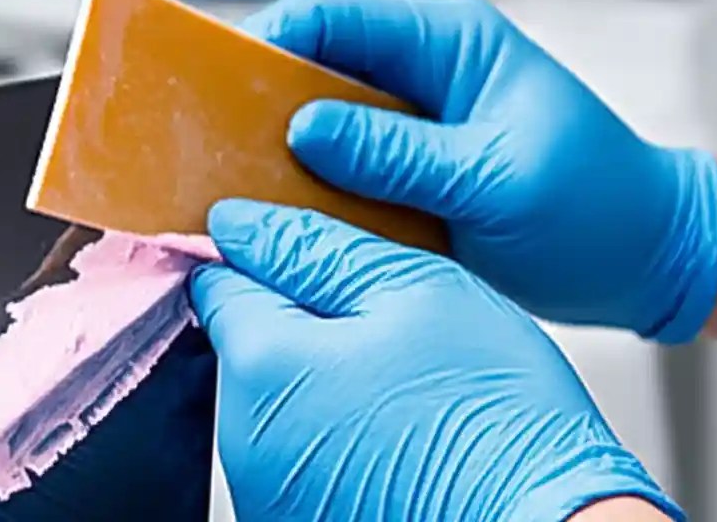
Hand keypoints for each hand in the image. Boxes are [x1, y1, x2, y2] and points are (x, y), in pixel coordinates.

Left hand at [190, 199, 680, 520]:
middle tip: (387, 322)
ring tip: (400, 383)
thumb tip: (240, 224)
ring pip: (273, 397)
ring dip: (318, 377)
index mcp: (263, 366)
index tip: (322, 261)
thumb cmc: (498, 418)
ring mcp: (266, 489)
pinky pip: (297, 451)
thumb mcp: (416, 291)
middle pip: (245, 342)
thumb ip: (314, 250)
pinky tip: (394, 431)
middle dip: (300, 318)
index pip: (218, 282)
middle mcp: (243, 438)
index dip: (267, 256)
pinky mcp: (294, 518)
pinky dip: (332, 431)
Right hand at [242, 0, 716, 341]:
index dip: (273, 40)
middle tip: (217, 147)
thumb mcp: (494, 180)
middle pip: (321, 65)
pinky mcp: (415, 170)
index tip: (220, 86)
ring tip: (241, 187)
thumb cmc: (595, 210)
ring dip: (286, 152)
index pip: (339, 16)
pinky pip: (347, 168)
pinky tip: (287, 218)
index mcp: (452, 44)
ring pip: (326, 120)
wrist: (646, 261)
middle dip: (266, 102)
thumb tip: (302, 130)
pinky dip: (317, 189)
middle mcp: (427, 73)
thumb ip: (396, 156)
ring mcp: (419, 123)